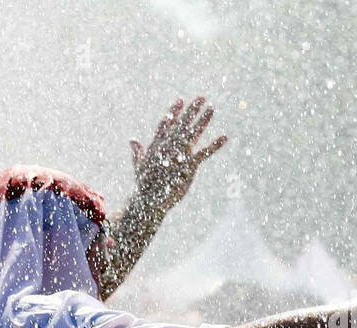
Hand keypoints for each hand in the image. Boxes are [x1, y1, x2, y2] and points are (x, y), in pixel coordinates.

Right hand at [128, 96, 226, 216]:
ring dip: (203, 121)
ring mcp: (177, 156)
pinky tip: (224, 137)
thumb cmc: (143, 186)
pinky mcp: (187, 167)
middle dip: (191, 111)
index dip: (173, 113)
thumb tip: (132, 141)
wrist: (147, 201)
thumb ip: (138, 152)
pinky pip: (203, 154)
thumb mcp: (139, 166)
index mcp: (157, 147)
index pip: (166, 125)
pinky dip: (214, 145)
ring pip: (192, 134)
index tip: (181, 100)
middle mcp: (167, 148)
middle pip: (181, 125)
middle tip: (202, 98)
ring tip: (212, 109)